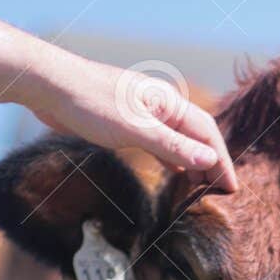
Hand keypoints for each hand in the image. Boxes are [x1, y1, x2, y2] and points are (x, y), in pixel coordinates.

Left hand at [25, 53, 237, 190]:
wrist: (49, 85)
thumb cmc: (90, 103)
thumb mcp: (135, 129)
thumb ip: (172, 146)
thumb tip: (209, 160)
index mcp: (167, 102)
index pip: (207, 133)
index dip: (222, 160)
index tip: (231, 188)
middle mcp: (160, 106)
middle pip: (196, 136)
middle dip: (212, 163)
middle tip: (221, 194)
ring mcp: (142, 114)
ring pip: (177, 140)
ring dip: (192, 163)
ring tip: (202, 189)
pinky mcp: (125, 122)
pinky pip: (158, 143)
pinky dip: (171, 159)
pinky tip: (174, 172)